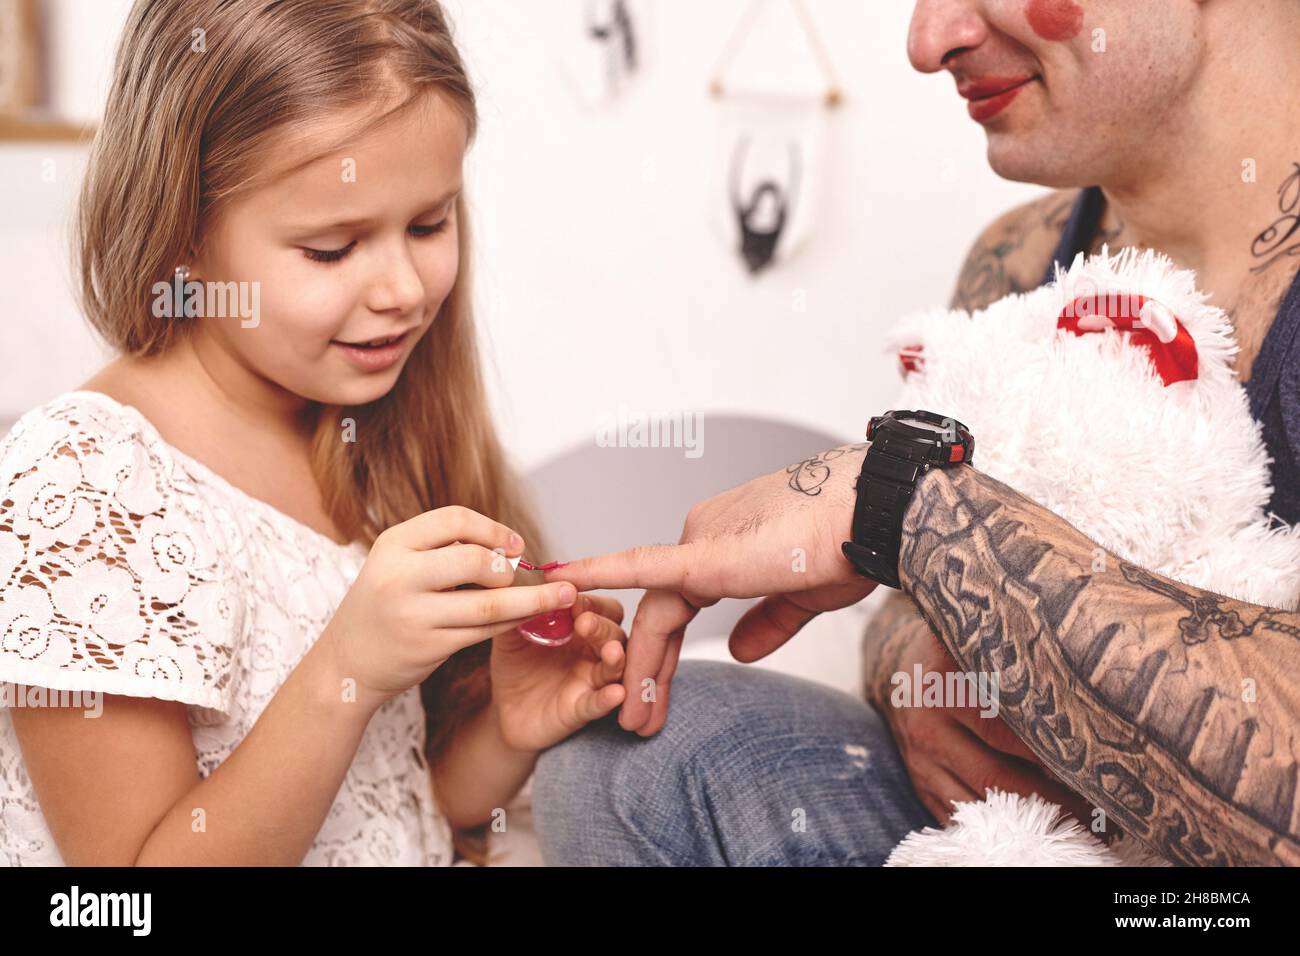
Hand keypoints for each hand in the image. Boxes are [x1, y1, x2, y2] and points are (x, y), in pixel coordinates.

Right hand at [322, 506, 577, 709]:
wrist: (348, 660)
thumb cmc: (385, 603)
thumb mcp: (398, 562)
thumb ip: (443, 549)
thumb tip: (508, 547)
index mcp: (393, 544)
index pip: (453, 520)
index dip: (492, 529)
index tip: (515, 544)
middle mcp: (400, 577)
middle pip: (474, 560)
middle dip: (506, 566)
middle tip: (516, 574)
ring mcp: (414, 615)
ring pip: (488, 604)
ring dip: (532, 600)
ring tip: (564, 595)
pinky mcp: (430, 647)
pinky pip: (485, 632)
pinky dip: (513, 622)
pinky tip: (530, 617)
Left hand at [491, 594, 627, 751]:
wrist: (504, 710)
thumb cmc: (515, 666)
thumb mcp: (510, 635)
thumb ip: (517, 612)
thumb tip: (520, 585)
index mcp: (579, 626)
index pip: (599, 607)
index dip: (590, 600)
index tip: (573, 593)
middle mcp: (592, 650)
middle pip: (612, 632)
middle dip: (601, 626)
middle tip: (584, 621)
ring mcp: (590, 679)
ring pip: (614, 666)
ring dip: (616, 657)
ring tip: (612, 651)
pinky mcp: (581, 708)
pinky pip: (599, 702)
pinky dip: (608, 698)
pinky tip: (615, 693)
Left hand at [545, 443, 877, 734]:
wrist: (873, 513)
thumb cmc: (848, 545)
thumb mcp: (804, 596)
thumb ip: (766, 624)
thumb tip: (735, 654)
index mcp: (724, 549)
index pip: (679, 609)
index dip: (663, 655)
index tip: (654, 696)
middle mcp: (702, 539)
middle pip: (661, 616)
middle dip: (646, 670)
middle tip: (635, 719)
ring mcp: (699, 542)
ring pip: (655, 613)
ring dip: (640, 666)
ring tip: (633, 716)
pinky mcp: (704, 553)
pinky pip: (642, 569)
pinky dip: (600, 572)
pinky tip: (563, 579)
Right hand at [869, 623, 1095, 827]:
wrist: (903, 674)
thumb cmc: (958, 655)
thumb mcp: (974, 643)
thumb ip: (1013, 653)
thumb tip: (1076, 666)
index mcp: (944, 688)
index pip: (1002, 728)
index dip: (1049, 750)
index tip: (1091, 764)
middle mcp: (929, 730)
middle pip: (995, 776)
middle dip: (1050, 799)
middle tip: (1100, 812)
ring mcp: (922, 764)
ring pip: (979, 805)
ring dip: (1029, 822)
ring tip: (1080, 828)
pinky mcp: (921, 787)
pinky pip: (960, 818)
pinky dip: (998, 829)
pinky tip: (1033, 831)